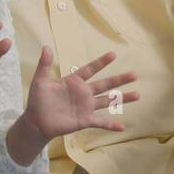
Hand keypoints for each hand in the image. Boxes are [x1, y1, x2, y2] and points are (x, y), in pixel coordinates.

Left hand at [21, 47, 138, 139]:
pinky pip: (100, 122)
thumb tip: (46, 46)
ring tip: (138, 94)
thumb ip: (44, 65)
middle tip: (134, 74)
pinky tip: (122, 127)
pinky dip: (111, 125)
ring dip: (122, 98)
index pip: (90, 69)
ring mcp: (86, 107)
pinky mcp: (84, 120)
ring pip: (107, 101)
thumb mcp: (40, 80)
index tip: (114, 54)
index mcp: (74, 81)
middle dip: (120, 80)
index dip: (101, 62)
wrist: (36, 121)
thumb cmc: (38, 100)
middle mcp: (83, 93)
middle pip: (105, 84)